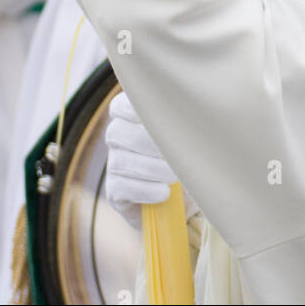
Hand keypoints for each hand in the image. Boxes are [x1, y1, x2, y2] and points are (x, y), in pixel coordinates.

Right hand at [104, 92, 176, 226]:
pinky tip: (164, 192)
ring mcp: (114, 165)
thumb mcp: (185, 138)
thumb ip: (181, 124)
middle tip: (173, 152)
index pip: (120, 106)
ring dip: (150, 168)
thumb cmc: (186, 157)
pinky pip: (120, 187)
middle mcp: (118, 139)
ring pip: (119, 161)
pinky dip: (145, 190)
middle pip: (117, 132)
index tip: (159, 115)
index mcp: (131, 117)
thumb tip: (190, 116)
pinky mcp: (114, 192)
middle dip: (146, 142)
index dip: (134, 109)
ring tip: (174, 177)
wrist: (182, 199)